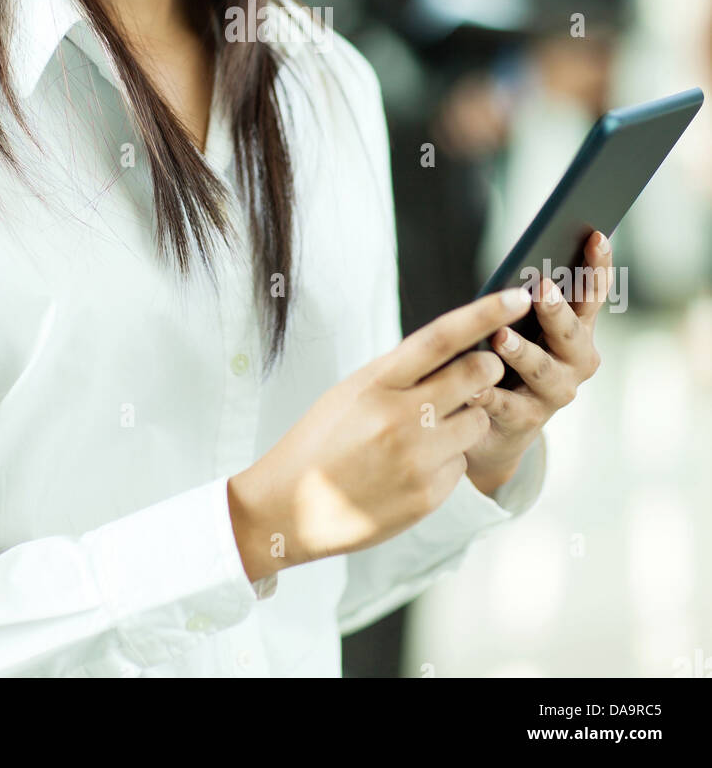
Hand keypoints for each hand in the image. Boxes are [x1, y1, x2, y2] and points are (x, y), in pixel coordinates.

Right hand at [227, 287, 532, 583]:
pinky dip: (448, 460)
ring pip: (478, 420)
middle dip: (487, 367)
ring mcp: (417, 459)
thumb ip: (400, 372)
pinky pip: (462, 463)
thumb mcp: (351, 391)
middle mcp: (400, 417)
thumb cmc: (320, 440)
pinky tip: (414, 467)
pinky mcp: (428, 495)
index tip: (516, 297)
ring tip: (430, 430)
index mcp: (377, 382)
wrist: (288, 509)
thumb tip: (453, 348)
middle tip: (480, 369)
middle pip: (476, 374)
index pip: (442, 337)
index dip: (484, 313)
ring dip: (468, 418)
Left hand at [463, 229, 609, 495]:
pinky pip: (506, 405)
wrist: (498, 427)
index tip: (595, 236)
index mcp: (579, 330)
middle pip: (570, 333)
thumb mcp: (527, 324)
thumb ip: (530, 299)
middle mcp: (575, 361)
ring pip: (541, 369)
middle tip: (542, 289)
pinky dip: (489, 393)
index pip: (593, 293)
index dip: (598, 266)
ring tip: (500, 336)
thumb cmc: (512, 359)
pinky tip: (473, 385)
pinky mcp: (524, 421)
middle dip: (557, 311)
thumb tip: (524, 262)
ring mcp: (553, 393)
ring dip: (522, 351)